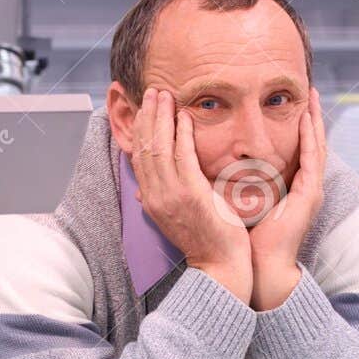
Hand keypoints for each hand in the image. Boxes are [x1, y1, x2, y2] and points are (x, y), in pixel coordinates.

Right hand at [131, 87, 252, 303]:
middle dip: (147, 116)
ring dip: (161, 117)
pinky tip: (184, 116)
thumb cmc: (204, 242)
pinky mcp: (191, 194)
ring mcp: (171, 195)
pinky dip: (181, 134)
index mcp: (150, 201)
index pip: (139, 158)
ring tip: (165, 95)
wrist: (219, 266)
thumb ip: (160, 201)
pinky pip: (182, 156)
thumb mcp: (174, 220)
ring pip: (158, 147)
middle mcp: (155, 196)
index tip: (145, 109)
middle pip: (144, 147)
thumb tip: (143, 192)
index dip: (140, 130)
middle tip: (152, 92)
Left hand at [249, 86, 326, 310]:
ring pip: (316, 146)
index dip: (293, 125)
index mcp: (286, 186)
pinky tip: (309, 119)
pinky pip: (312, 160)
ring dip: (315, 119)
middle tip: (308, 89)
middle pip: (309, 142)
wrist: (258, 266)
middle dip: (310, 115)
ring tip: (313, 96)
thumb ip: (232, 183)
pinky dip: (312, 138)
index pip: (293, 148)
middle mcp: (302, 185)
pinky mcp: (309, 195)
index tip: (289, 102)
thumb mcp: (237, 202)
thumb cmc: (244, 240)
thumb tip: (205, 168)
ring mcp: (310, 190)